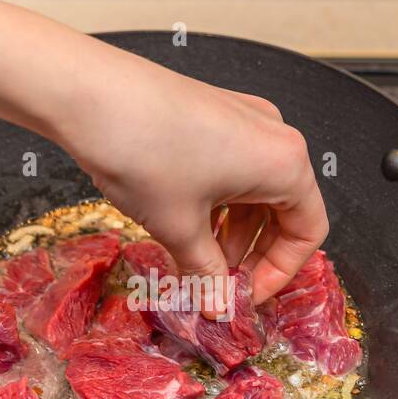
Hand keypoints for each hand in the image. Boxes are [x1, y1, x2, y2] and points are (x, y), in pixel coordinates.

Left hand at [58, 47, 327, 309]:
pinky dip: (217, 202)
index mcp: (285, 163)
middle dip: (253, 254)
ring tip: (193, 260)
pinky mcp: (214, 111)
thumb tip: (217, 305)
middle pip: (284, 210)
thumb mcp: (180, 227)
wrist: (89, 93)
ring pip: (254, 190)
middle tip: (219, 285)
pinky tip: (182, 225)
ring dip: (231, 232)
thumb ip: (207, 272)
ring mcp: (244, 118)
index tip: (247, 297)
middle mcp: (274, 134)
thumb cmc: (144, 153)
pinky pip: (231, 167)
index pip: (308, 231)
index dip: (280, 273)